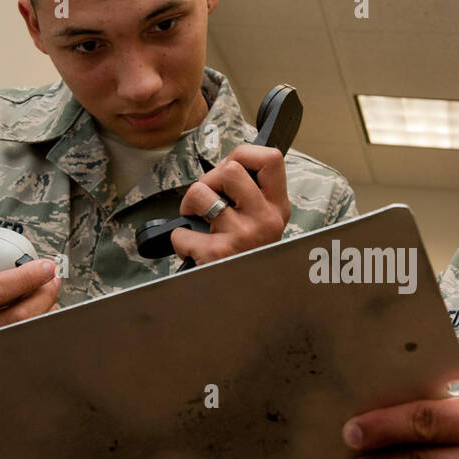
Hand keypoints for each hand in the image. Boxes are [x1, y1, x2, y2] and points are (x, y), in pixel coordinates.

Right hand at [0, 207, 60, 350]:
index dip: (25, 278)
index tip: (48, 265)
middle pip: (16, 318)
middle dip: (44, 295)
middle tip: (55, 278)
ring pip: (26, 335)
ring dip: (47, 311)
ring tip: (51, 291)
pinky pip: (28, 345)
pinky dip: (43, 326)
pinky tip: (45, 311)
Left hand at [171, 144, 290, 264]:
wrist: (248, 304)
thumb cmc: (249, 256)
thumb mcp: (265, 223)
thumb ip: (254, 194)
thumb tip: (228, 165)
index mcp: (278, 207)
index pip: (271, 158)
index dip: (244, 154)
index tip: (232, 167)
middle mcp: (265, 219)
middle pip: (229, 168)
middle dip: (208, 180)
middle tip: (209, 200)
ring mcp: (242, 236)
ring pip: (200, 192)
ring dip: (190, 205)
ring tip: (198, 220)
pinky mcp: (217, 254)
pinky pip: (182, 230)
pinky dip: (180, 238)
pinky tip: (193, 247)